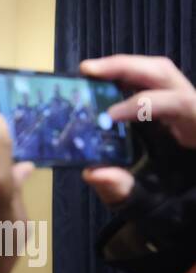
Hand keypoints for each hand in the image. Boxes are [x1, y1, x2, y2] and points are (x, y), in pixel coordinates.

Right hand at [80, 54, 195, 206]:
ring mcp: (184, 104)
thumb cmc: (176, 203)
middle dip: (127, 68)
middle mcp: (194, 109)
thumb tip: (92, 172)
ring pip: (159, 73)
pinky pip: (151, 84)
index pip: (178, 103)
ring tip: (89, 72)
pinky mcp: (171, 107)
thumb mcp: (151, 204)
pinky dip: (124, 79)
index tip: (109, 115)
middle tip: (87, 71)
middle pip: (165, 73)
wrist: (188, 204)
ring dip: (123, 69)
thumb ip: (123, 190)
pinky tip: (101, 84)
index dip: (144, 103)